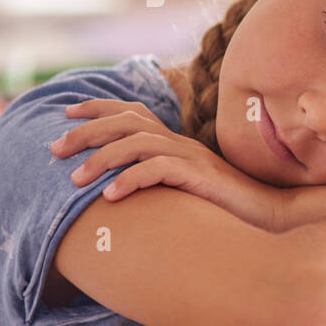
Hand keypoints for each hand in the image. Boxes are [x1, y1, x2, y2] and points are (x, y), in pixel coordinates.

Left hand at [50, 99, 287, 231]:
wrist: (270, 217)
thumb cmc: (224, 210)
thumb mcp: (184, 191)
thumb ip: (157, 183)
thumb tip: (116, 191)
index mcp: (176, 142)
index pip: (132, 112)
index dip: (98, 107)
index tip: (65, 114)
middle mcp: (181, 143)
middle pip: (127, 123)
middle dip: (86, 132)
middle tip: (55, 149)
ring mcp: (192, 158)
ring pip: (138, 143)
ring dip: (101, 160)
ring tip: (75, 180)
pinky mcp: (201, 177)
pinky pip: (159, 170)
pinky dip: (130, 180)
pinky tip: (110, 198)